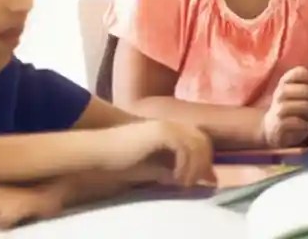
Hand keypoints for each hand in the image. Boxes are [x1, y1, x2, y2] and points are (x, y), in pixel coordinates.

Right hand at [99, 119, 214, 185]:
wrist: (99, 150)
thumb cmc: (122, 159)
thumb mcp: (154, 168)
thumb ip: (173, 170)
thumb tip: (194, 180)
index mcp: (172, 128)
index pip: (200, 141)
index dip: (206, 159)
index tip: (207, 180)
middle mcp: (173, 124)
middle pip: (202, 141)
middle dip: (203, 164)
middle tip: (194, 183)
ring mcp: (168, 126)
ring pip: (196, 145)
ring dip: (194, 167)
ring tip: (183, 183)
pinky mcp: (161, 132)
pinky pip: (183, 148)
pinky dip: (184, 164)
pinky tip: (175, 177)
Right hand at [261, 66, 307, 147]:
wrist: (274, 129)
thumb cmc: (294, 108)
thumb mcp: (302, 94)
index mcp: (286, 82)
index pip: (298, 72)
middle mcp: (279, 94)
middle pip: (295, 88)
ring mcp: (277, 111)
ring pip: (291, 106)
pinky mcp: (279, 126)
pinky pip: (292, 122)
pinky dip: (303, 123)